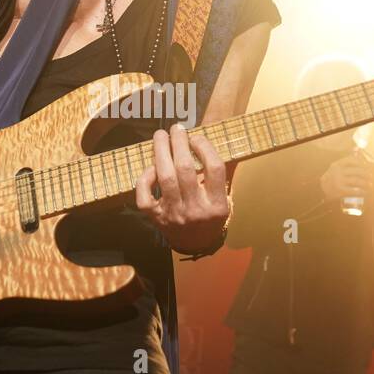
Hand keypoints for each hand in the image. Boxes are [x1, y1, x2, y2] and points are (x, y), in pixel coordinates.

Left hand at [135, 124, 228, 253]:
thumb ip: (225, 173)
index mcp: (217, 204)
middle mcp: (196, 210)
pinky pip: (145, 196)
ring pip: (165, 178)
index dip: (205, 147)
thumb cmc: (210, 215)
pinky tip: (151, 167)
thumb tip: (228, 140)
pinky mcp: (156, 218)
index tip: (197, 137)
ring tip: (161, 136)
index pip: (214, 168)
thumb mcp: (225, 197)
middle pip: (186, 169)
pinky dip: (145, 179)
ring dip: (161, 152)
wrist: (196, 245)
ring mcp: (174, 215)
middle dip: (179, 143)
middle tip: (176, 128)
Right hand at [319, 153, 373, 203]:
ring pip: (357, 181)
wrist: (321, 190)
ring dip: (366, 183)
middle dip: (366, 174)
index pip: (351, 160)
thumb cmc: (332, 178)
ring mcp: (339, 181)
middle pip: (357, 171)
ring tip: (370, 185)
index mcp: (337, 164)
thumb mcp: (335, 168)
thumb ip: (345, 163)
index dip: (361, 163)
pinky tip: (365, 192)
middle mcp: (338, 172)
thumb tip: (360, 156)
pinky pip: (354, 191)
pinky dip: (361, 192)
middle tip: (370, 177)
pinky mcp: (340, 190)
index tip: (366, 166)